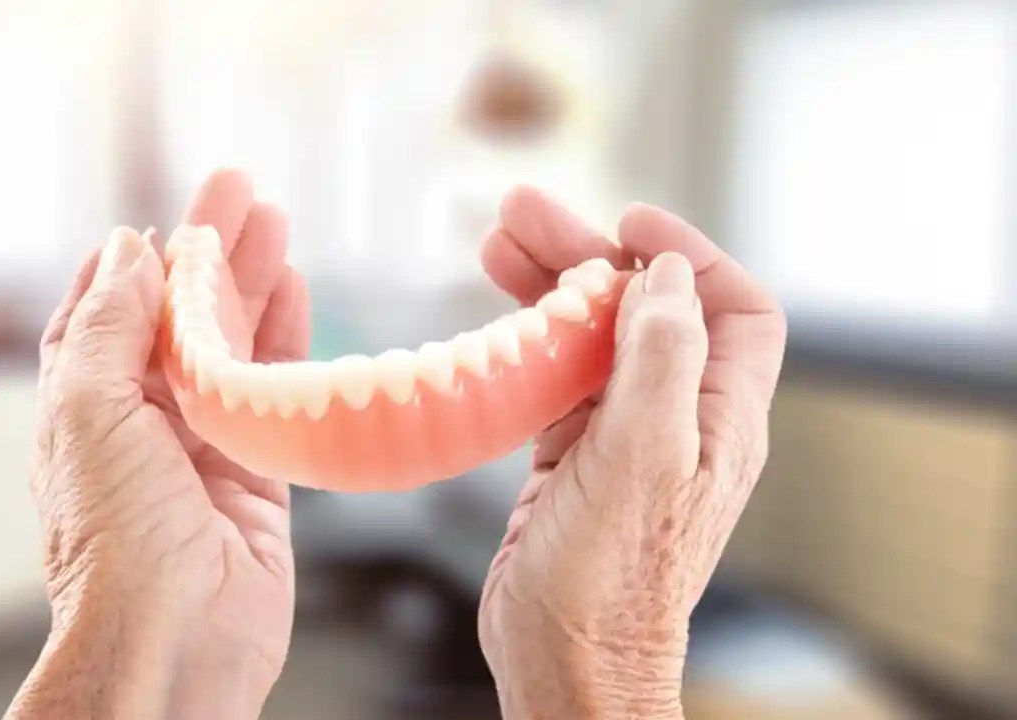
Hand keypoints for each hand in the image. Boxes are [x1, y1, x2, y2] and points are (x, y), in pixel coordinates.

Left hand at [8, 170, 309, 719]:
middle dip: (208, 250)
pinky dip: (288, 338)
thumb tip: (128, 247)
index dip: (133, 259)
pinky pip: (276, 388)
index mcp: (84, 404)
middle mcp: (142, 419)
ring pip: (232, 342)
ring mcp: (204, 442)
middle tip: (241, 188)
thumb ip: (112, 323)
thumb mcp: (89, 408)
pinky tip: (298, 292)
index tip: (165, 215)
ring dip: (252, 281)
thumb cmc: (114, 535)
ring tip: (278, 221)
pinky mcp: (260, 469)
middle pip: (178, 313)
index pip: (103, 311)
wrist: (174, 638)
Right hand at [477, 189, 786, 718]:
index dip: (688, 255)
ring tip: (494, 244)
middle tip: (520, 214)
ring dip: (548, 287)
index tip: (627, 223)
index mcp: (718, 417)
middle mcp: (677, 420)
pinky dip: (524, 340)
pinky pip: (553, 378)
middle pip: (646, 309)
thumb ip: (662, 360)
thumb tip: (663, 275)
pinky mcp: (569, 458)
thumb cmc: (610, 581)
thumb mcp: (644, 457)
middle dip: (589, 254)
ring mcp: (621, 438)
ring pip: (592, 337)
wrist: (564, 660)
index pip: (734, 309)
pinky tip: (490, 321)